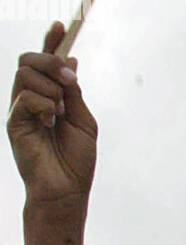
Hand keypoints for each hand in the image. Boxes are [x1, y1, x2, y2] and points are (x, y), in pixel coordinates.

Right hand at [8, 24, 96, 208]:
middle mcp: (32, 98)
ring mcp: (20, 108)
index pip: (46, 62)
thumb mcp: (83, 121)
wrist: (67, 190)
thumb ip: (74, 93)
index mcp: (50, 96)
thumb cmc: (76, 161)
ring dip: (51, 88)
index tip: (61, 24)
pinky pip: (26, 97)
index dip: (51, 41)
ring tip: (60, 112)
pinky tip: (51, 122)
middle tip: (70, 79)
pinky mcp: (13, 121)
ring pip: (27, 74)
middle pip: (29, 59)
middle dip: (51, 61)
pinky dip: (45, 105)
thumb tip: (71, 60)